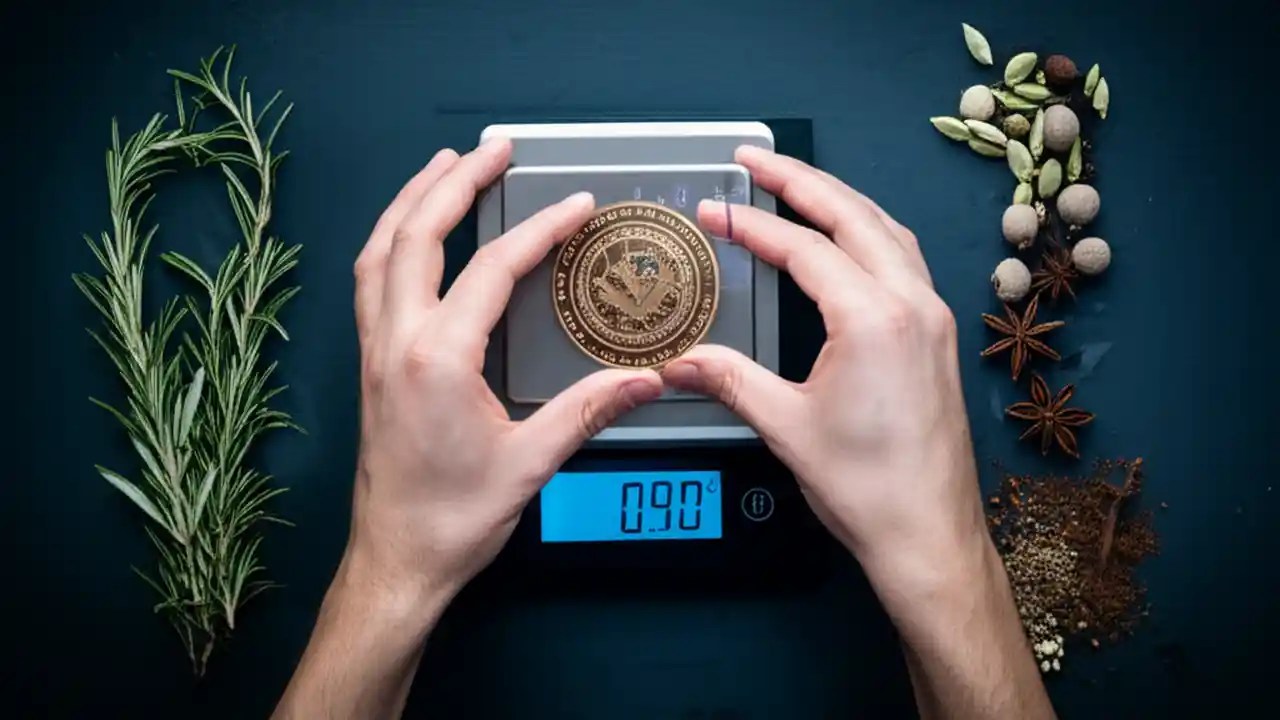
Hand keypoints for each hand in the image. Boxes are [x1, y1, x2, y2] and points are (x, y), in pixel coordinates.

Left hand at [348, 139, 662, 603]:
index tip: (574, 205)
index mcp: (437, 360)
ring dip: (411, 201)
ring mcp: (375, 352)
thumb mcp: (532, 463)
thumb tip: (644, 379)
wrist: (396, 561)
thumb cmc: (452, 520)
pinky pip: (370, 281)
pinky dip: (390, 240)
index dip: (539, 230)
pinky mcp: (370, 366)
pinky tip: (408, 235)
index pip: (491, 269)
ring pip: (380, 251)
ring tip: (443, 167)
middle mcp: (396, 344)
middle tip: (494, 150)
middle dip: (455, 181)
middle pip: (417, 235)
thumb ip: (589, 410)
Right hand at [663, 145, 985, 595]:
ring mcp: (932, 318)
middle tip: (753, 158)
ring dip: (838, 199)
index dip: (752, 224)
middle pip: (852, 215)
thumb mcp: (785, 426)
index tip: (715, 210)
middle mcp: (913, 305)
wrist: (928, 534)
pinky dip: (867, 230)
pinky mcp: (937, 336)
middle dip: (799, 180)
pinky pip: (903, 257)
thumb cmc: (868, 488)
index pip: (804, 247)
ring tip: (795, 182)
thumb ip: (730, 379)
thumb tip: (680, 359)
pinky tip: (846, 235)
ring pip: (885, 229)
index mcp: (874, 319)